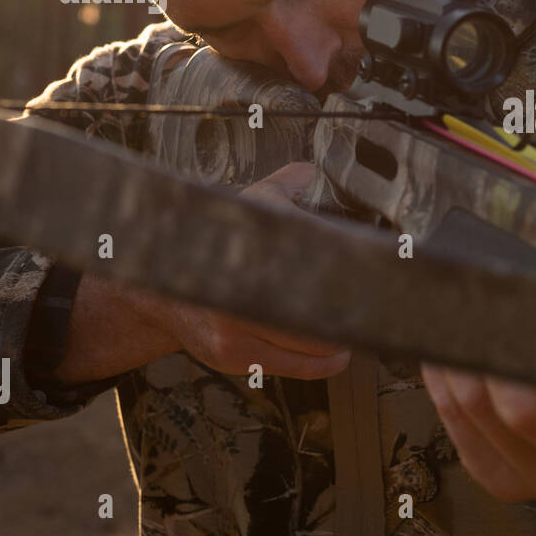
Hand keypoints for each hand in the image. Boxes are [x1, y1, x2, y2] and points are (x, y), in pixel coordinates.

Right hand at [56, 163, 350, 383]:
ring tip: (359, 329)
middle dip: (347, 311)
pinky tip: (339, 354)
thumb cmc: (213, 245)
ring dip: (338, 340)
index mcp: (247, 249)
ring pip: (306, 343)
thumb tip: (307, 169)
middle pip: (313, 312)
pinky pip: (290, 366)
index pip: (310, 265)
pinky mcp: (232, 356)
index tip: (373, 277)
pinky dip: (320, 363)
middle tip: (376, 306)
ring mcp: (234, 328)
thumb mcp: (244, 208)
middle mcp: (239, 292)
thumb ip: (281, 188)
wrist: (159, 289)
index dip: (344, 275)